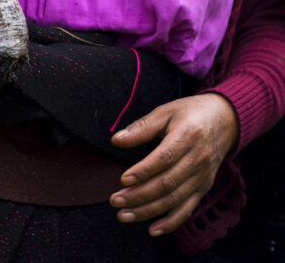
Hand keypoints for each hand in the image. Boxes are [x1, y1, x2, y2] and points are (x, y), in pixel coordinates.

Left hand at [109, 93, 238, 236]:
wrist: (224, 120)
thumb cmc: (190, 113)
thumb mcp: (166, 111)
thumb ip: (141, 127)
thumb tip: (116, 140)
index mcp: (188, 135)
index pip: (164, 158)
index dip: (144, 171)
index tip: (123, 179)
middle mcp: (198, 159)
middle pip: (167, 183)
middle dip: (139, 196)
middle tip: (116, 201)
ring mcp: (202, 177)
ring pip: (174, 200)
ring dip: (148, 211)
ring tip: (125, 214)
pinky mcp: (204, 188)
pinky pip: (187, 209)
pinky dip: (171, 222)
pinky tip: (152, 228)